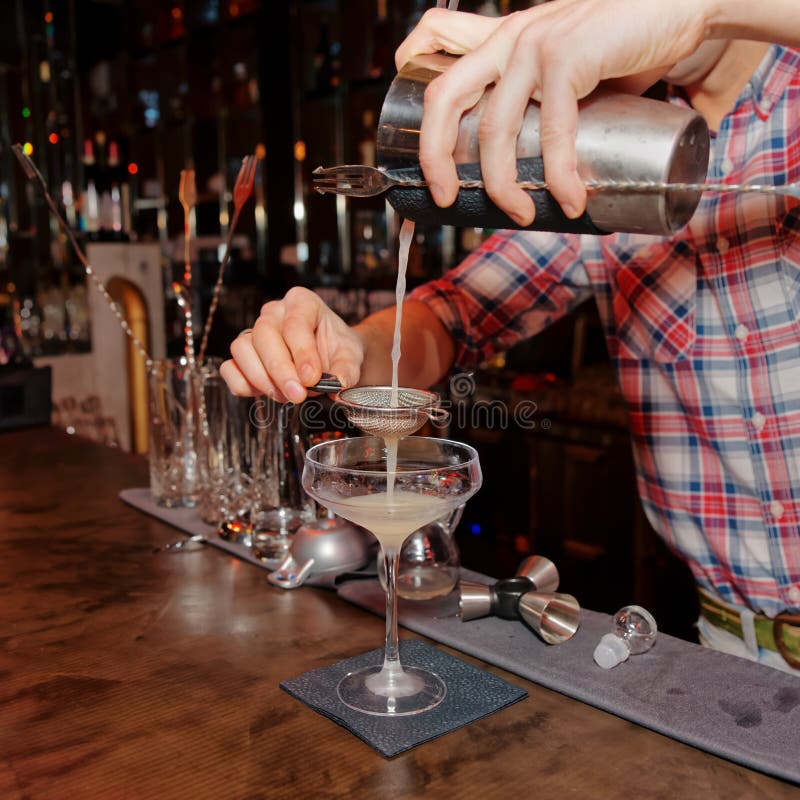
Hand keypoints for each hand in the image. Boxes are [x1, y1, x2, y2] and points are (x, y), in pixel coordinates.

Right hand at [220, 286, 363, 401]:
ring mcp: (254, 332)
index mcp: (302, 302)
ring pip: (241, 348)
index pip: (295, 324)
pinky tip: (266, 394)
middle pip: (264, 334)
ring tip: (287, 396)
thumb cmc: (338, 351)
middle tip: (298, 395)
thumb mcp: (351, 356)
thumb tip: (338, 384)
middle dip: (279, 369)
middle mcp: (274, 312)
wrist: (331, 360)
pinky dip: (242, 384)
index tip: (312, 379)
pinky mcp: (244, 356)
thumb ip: (346, 369)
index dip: (302, 353)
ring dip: (261, 378)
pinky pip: (229, 368)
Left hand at [396, 1, 706, 223]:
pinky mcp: (568, 58)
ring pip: (493, 129)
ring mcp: (536, 45)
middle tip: (446, 199)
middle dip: (435, 158)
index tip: (411, 118)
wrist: (690, 5)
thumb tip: (559, 163)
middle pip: (444, 98)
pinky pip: (551, 131)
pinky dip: (559, 174)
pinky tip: (570, 200)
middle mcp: (511, 38)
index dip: (408, 69)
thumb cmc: (635, 41)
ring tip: (523, 215)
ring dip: (503, 186)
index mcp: (505, 39)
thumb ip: (558, 104)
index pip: (438, 41)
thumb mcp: (577, 70)